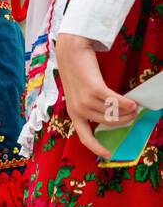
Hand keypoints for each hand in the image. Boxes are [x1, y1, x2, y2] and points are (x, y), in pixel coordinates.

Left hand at [55, 33, 137, 157]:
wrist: (71, 52)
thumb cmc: (78, 73)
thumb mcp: (80, 94)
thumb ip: (91, 107)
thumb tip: (113, 117)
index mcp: (73, 113)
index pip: (84, 137)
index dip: (96, 147)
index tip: (108, 154)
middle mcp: (78, 109)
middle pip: (109, 123)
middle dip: (125, 120)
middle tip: (133, 114)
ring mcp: (84, 100)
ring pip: (114, 113)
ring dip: (128, 111)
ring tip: (134, 105)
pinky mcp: (93, 89)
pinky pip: (116, 102)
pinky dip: (127, 103)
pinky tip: (133, 102)